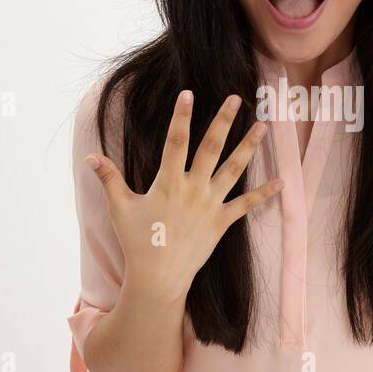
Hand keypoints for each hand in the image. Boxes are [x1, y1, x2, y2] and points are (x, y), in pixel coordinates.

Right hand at [83, 91, 282, 299]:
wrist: (158, 278)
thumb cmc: (137, 242)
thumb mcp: (120, 208)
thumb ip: (108, 178)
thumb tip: (90, 156)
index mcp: (168, 182)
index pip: (175, 141)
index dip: (181, 117)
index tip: (188, 93)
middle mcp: (193, 189)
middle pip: (211, 148)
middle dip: (223, 121)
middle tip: (236, 98)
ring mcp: (210, 205)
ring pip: (234, 170)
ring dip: (249, 147)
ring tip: (264, 126)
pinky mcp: (222, 222)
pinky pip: (246, 205)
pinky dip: (264, 194)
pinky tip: (282, 182)